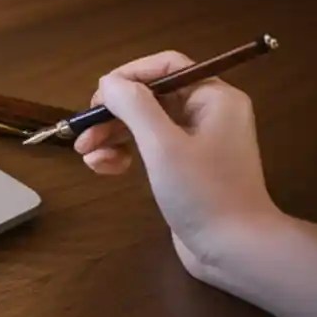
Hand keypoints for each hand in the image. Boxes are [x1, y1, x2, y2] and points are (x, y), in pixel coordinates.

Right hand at [74, 50, 278, 275]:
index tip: (97, 99)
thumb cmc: (204, 193)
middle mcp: (207, 113)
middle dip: (113, 114)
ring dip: (111, 136)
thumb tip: (109, 81)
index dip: (128, 77)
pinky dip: (123, 154)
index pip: (166, 66)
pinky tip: (107, 169)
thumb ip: (134, 107)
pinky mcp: (183, 167)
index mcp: (213, 98)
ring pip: (142, 124)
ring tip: (88, 157)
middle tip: (83, 132)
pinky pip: (147, 148)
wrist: (234, 249)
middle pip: (149, 97)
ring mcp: (195, 141)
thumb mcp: (163, 146)